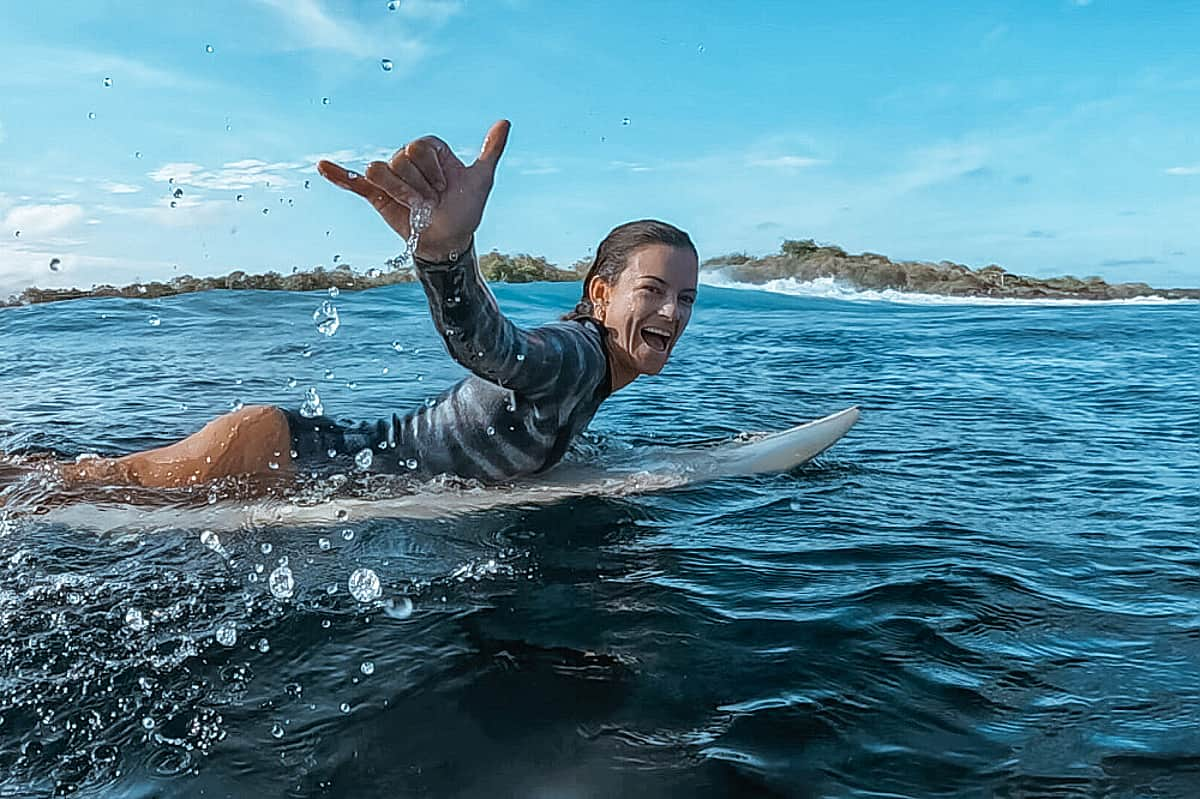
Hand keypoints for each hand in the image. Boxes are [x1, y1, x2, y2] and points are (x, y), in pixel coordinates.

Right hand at [317, 120, 509, 261]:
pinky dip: (339, 175)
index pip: (420, 147)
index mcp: (428, 149)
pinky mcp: (376, 195)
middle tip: (433, 200)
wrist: (450, 240)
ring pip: (381, 172)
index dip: (435, 171)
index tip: (448, 186)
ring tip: (417, 206)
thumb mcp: (481, 180)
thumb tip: (505, 122)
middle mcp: (407, 159)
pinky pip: (354, 183)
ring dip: (403, 193)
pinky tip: (322, 166)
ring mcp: (390, 176)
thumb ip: (490, 150)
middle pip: (401, 159)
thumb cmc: (466, 210)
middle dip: (421, 185)